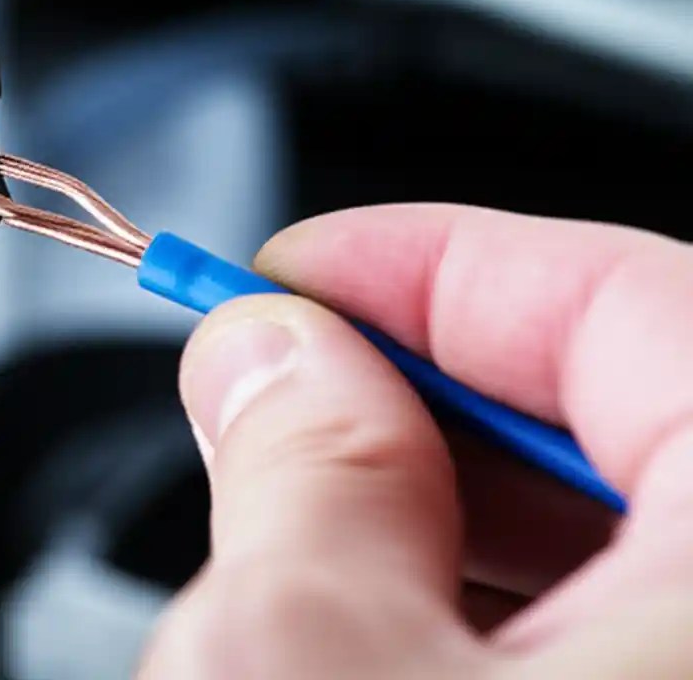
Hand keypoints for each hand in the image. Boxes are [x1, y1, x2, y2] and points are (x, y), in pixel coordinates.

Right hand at [140, 204, 692, 677]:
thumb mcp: (308, 657)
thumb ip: (303, 470)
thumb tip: (272, 356)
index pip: (631, 305)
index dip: (433, 263)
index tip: (294, 272)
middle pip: (623, 425)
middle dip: (420, 396)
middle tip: (275, 394)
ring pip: (610, 553)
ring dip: (439, 518)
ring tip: (297, 529)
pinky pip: (605, 652)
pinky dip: (483, 623)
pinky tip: (377, 636)